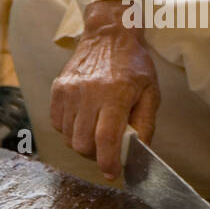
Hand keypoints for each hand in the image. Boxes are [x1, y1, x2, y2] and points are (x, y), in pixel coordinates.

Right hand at [49, 0, 159, 179]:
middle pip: (83, 143)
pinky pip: (58, 124)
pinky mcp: (58, 90)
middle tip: (107, 152)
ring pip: (69, 137)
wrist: (108, 35)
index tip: (113, 173)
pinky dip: (69, 131)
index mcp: (116, 94)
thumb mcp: (151, 93)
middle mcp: (89, 93)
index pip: (106, 139)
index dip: (108, 162)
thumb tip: (139, 153)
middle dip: (95, 156)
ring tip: (96, 135)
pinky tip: (83, 122)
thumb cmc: (133, 64)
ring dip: (83, 145)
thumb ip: (145, 124)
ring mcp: (70, 92)